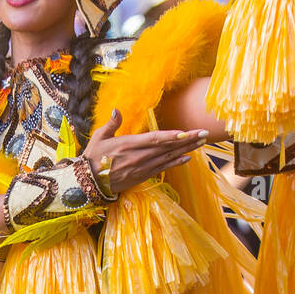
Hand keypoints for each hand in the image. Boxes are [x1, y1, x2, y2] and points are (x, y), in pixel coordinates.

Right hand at [82, 110, 208, 194]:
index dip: (171, 136)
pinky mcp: (143, 176)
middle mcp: (139, 156)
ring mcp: (142, 167)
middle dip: (188, 140)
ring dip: (187, 149)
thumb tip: (116, 110)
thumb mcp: (99, 137)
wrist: (89, 183)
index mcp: (129, 144)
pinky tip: (188, 158)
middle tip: (205, 133)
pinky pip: (163, 168)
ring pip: (169, 157)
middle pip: (167, 147)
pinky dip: (176, 163)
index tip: (186, 133)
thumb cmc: (93, 158)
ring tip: (202, 142)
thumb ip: (111, 124)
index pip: (154, 139)